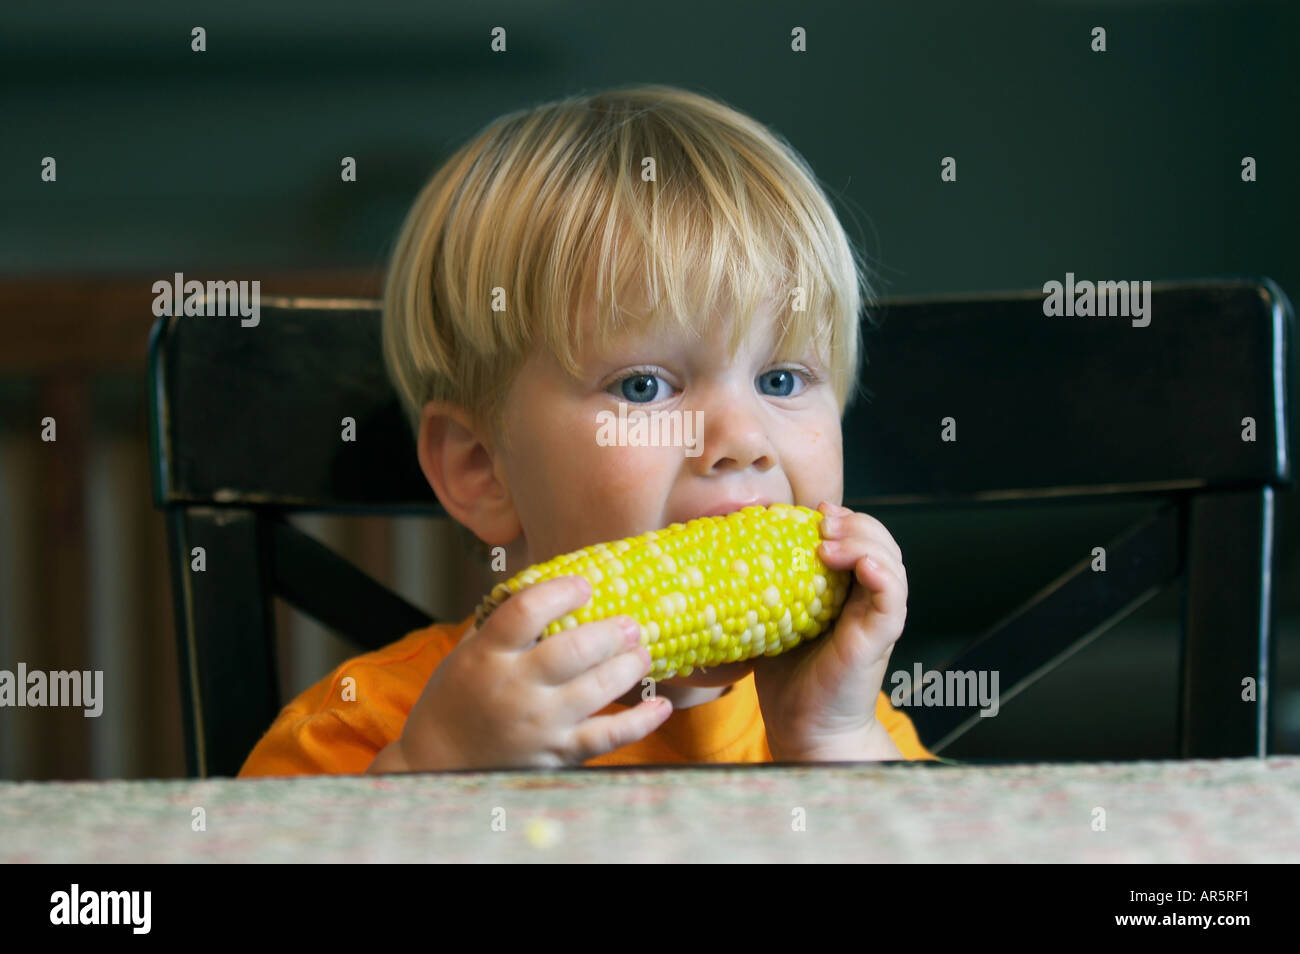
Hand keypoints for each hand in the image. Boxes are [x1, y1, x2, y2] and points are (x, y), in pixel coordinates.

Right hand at [392, 576, 671, 769]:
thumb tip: (552, 584)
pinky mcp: (557, 753)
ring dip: (630, 666)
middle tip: (632, 623)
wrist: (439, 763)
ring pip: (598, 689)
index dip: (561, 591)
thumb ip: (504, 624)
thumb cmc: (456, 699)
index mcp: (487, 655)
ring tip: (643, 652)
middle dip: (612, 631)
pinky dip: (641, 722)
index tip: (584, 584)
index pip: (526, 611)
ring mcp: (539, 724)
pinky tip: (661, 705)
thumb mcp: (467, 653)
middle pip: (574, 650)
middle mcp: (514, 688)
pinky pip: (608, 737)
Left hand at [753, 501, 908, 760]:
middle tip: (821, 521)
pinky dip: (882, 574)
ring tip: (829, 542)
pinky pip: (892, 598)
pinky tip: (862, 565)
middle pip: (879, 540)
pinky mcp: (880, 638)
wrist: (803, 729)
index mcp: (846, 592)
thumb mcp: (770, 621)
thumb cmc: (787, 679)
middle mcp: (867, 600)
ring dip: (863, 540)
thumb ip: (765, 589)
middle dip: (853, 521)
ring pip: (890, 561)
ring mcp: (877, 618)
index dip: (841, 519)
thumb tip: (724, 554)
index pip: (857, 539)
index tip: (809, 513)